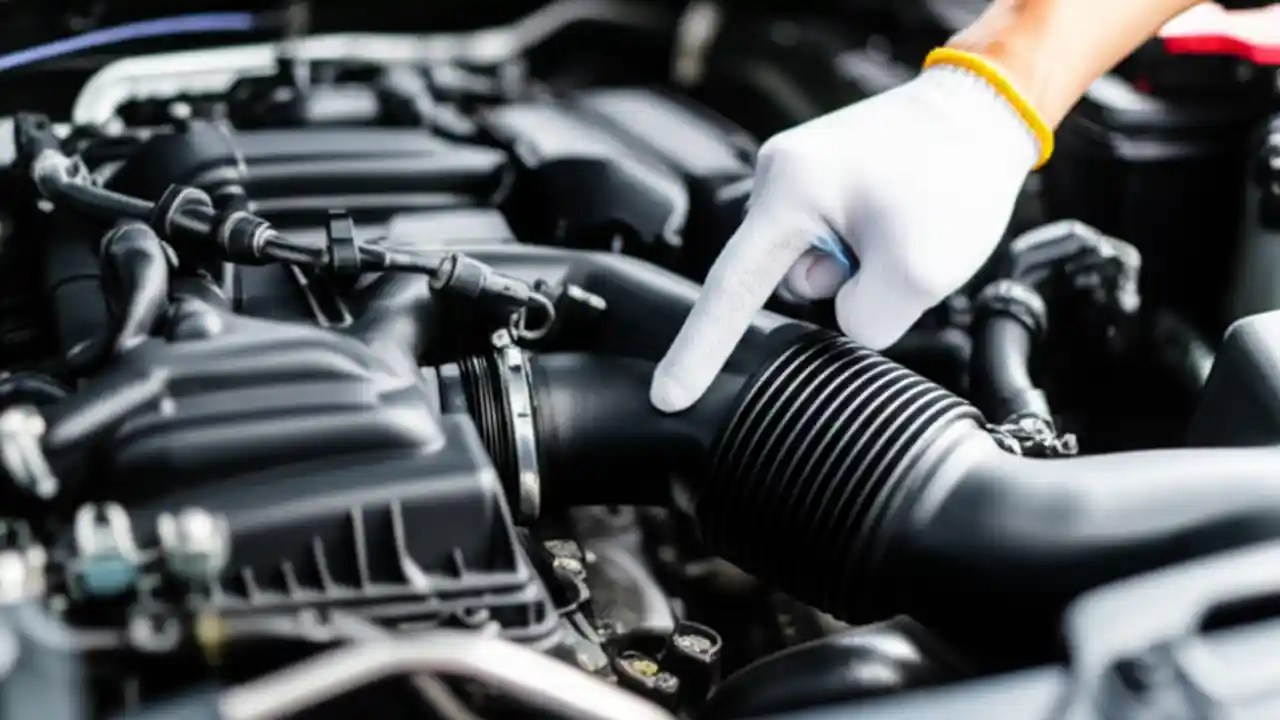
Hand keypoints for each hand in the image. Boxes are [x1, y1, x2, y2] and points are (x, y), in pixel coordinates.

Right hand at [650, 65, 1039, 412]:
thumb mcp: (921, 272)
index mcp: (791, 191)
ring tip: (904, 227)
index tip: (669, 395)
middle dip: (846, 283)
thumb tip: (847, 317)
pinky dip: (866, 248)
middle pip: (791, 279)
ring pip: (816, 266)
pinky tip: (897, 222)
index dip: (699, 350)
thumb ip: (866, 321)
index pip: (732, 289)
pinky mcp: (823, 181)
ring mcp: (800, 176)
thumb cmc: (956, 173)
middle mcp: (781, 177)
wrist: (985, 112)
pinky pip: (831, 243)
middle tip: (898, 247)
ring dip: (861, 266)